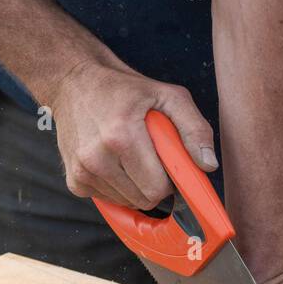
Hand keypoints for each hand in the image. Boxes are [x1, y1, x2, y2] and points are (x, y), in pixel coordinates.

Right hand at [48, 59, 216, 208]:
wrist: (74, 81)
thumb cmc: (125, 89)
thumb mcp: (168, 96)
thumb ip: (195, 129)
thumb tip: (208, 165)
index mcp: (121, 136)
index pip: (157, 188)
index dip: (170, 180)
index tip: (168, 164)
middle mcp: (96, 157)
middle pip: (144, 200)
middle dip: (155, 184)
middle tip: (151, 158)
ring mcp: (82, 171)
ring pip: (127, 202)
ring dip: (136, 186)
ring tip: (130, 156)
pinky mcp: (74, 180)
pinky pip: (109, 200)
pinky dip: (117, 187)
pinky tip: (114, 162)